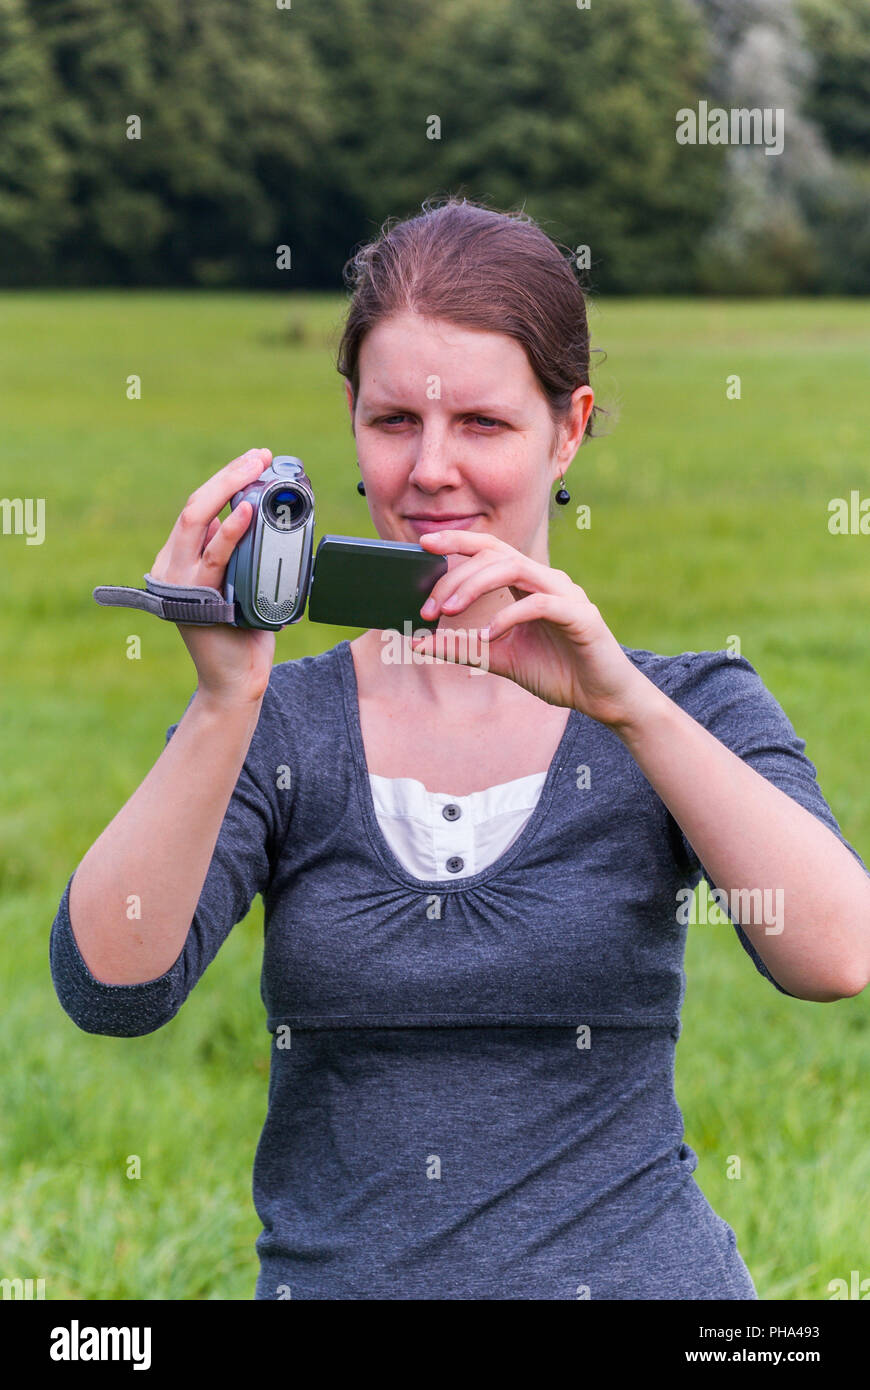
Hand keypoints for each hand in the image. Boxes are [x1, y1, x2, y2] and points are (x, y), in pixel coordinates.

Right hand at [149, 447, 276, 705]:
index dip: (227, 478)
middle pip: (195, 506)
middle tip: (259, 456)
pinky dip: (229, 534)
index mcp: (183, 557)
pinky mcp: (195, 600)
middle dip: (228, 475)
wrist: (238, 681)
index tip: (257, 458)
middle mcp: (174, 565)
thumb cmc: (246, 632)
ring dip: (227, 490)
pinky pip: (213, 560)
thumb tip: (281, 518)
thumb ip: (250, 552)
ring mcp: (180, 582)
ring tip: (254, 471)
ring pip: (196, 522)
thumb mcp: (248, 581)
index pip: (202, 506)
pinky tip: (246, 514)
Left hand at [412, 529, 656, 729]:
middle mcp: (547, 580)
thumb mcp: (499, 659)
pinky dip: (508, 616)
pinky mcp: (580, 615)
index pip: (490, 549)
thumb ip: (463, 648)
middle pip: (495, 555)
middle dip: (455, 576)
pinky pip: (539, 603)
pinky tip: (489, 635)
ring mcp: (566, 594)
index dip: (458, 540)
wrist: (602, 697)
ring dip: (475, 586)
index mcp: (528, 584)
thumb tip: (420, 643)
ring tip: (450, 612)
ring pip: (515, 568)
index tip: (422, 544)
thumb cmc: (556, 672)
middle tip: (430, 607)